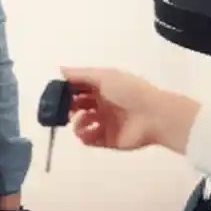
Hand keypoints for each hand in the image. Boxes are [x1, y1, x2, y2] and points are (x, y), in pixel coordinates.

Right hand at [61, 67, 200, 153]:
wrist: (153, 116)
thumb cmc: (129, 91)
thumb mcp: (104, 76)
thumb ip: (81, 74)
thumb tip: (61, 70)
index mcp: (103, 87)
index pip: (80, 88)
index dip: (68, 89)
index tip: (57, 92)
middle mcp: (103, 104)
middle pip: (78, 106)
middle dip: (68, 107)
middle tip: (64, 109)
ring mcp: (105, 123)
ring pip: (82, 124)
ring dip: (76, 123)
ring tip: (81, 122)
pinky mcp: (107, 140)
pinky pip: (89, 140)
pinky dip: (84, 137)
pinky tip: (86, 132)